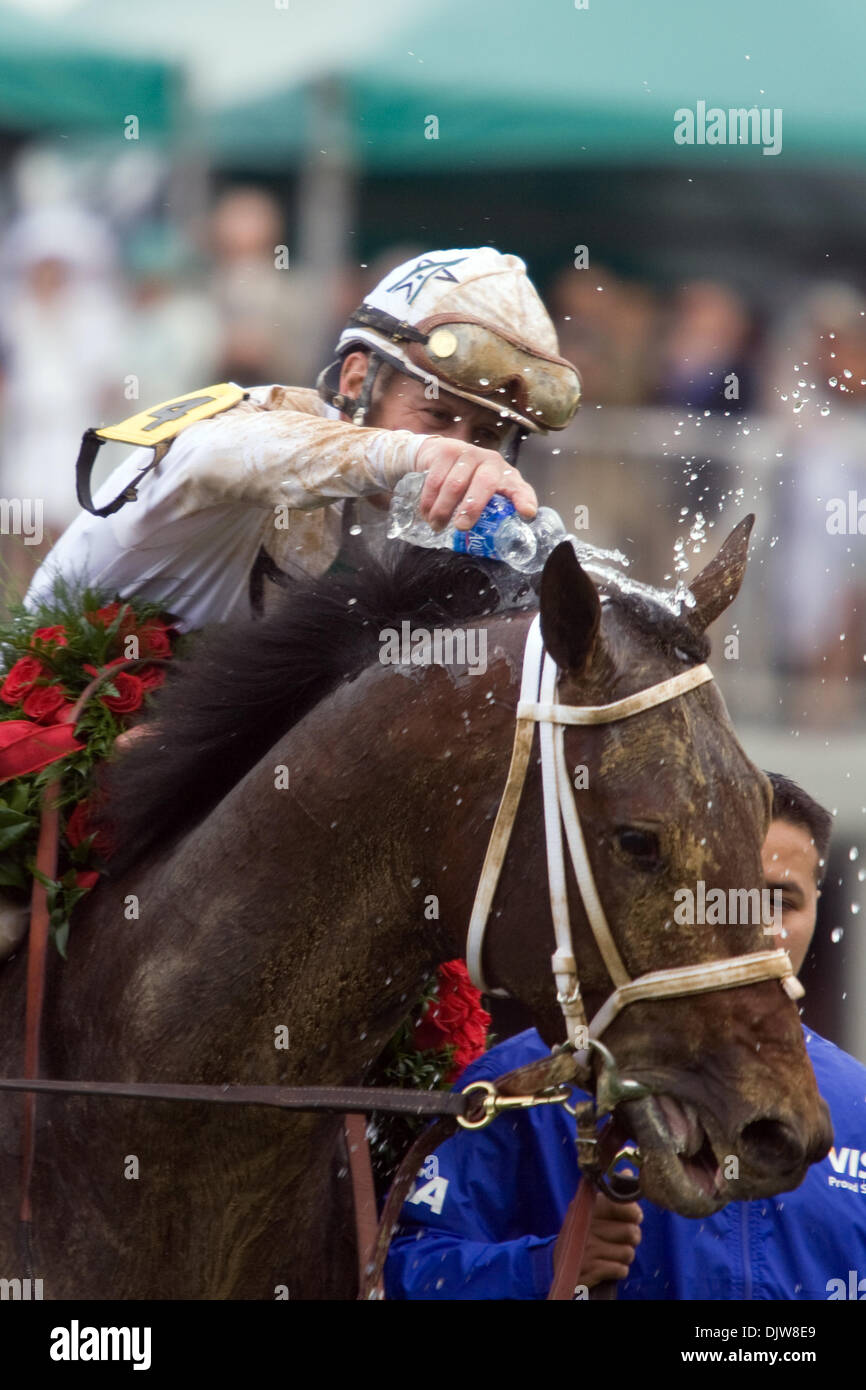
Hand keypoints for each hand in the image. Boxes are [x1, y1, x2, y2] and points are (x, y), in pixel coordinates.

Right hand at [414, 436, 536, 531]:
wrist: (441, 453)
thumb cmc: (469, 481)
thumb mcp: (485, 495)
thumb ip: (491, 514)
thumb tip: (491, 545)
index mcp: (506, 477)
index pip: (520, 489)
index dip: (524, 500)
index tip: (526, 514)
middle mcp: (491, 462)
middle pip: (485, 483)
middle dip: (472, 507)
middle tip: (461, 527)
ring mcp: (468, 454)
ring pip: (455, 484)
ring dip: (443, 510)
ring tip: (437, 525)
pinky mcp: (446, 451)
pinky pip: (435, 479)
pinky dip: (428, 501)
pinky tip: (426, 513)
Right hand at [555, 1192, 642, 1288]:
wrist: (562, 1265)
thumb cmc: (588, 1234)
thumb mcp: (596, 1210)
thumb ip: (615, 1195)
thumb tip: (630, 1170)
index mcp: (590, 1206)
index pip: (622, 1205)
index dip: (633, 1213)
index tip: (633, 1217)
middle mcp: (587, 1224)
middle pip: (632, 1232)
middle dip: (632, 1239)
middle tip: (622, 1239)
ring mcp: (588, 1247)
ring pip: (628, 1253)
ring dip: (624, 1257)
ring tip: (611, 1253)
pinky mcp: (590, 1269)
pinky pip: (620, 1269)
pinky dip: (618, 1270)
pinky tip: (607, 1266)